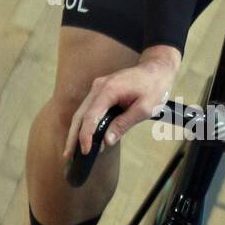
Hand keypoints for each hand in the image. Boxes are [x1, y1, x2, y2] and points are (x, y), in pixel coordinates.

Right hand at [62, 46, 181, 160]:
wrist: (157, 69)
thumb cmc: (154, 87)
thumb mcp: (144, 109)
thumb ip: (124, 124)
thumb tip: (107, 140)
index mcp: (109, 89)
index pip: (91, 116)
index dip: (86, 135)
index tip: (84, 151)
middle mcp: (99, 87)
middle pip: (80, 114)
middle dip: (73, 136)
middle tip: (68, 156)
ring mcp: (98, 87)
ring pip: (82, 112)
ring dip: (76, 131)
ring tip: (71, 150)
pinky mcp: (101, 91)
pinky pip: (89, 109)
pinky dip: (84, 124)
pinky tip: (82, 137)